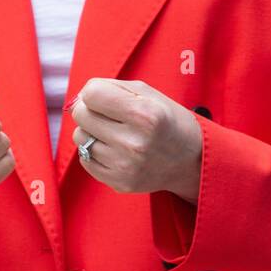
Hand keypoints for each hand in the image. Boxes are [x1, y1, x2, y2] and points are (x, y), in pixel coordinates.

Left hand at [70, 78, 202, 200]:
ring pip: (80, 137)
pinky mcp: (119, 183)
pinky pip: (85, 159)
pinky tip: (113, 149)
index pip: (91, 95)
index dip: (94, 92)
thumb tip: (79, 98)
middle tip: (109, 114)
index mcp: (145, 114)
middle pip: (81, 115)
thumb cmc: (166, 120)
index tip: (105, 96)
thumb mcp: (148, 93)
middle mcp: (134, 142)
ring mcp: (126, 166)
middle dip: (90, 110)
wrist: (191, 160)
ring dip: (91, 131)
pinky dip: (93, 151)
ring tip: (114, 132)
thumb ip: (111, 87)